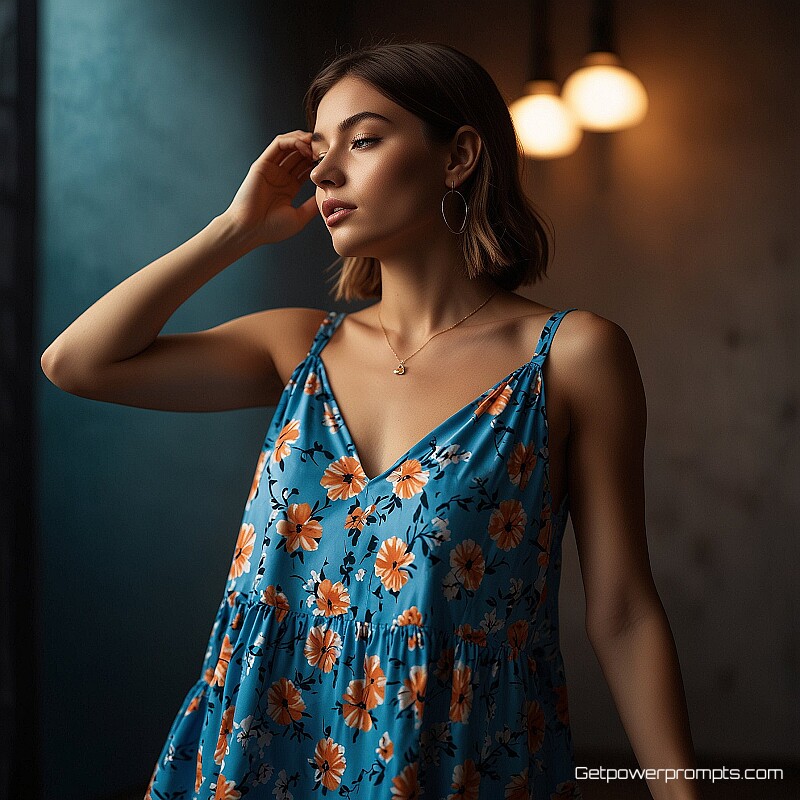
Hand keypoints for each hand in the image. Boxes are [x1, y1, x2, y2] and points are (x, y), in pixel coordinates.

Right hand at [220, 130, 318, 246]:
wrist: (249, 230)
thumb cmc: (271, 229)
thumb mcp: (300, 217)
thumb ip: (312, 205)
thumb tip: (329, 196)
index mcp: (289, 187)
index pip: (306, 167)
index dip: (319, 162)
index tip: (332, 163)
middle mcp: (280, 176)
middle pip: (300, 154)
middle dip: (314, 149)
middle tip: (327, 150)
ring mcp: (272, 169)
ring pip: (290, 145)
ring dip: (304, 141)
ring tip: (316, 145)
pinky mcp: (263, 164)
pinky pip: (278, 144)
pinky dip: (292, 140)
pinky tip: (304, 145)